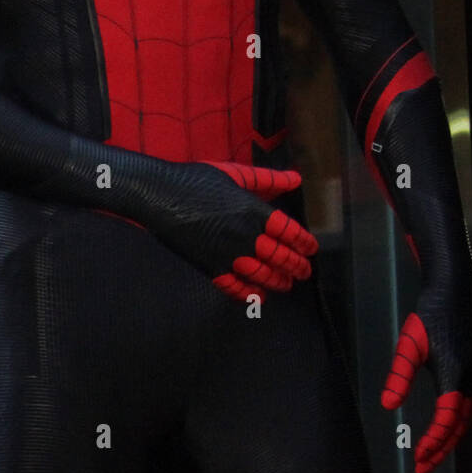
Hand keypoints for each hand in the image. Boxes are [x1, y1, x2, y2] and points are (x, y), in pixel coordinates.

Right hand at [165, 160, 317, 302]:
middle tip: (305, 272)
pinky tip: (257, 297)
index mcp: (253, 211)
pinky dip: (248, 294)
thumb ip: (268, 179)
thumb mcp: (236, 175)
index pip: (288, 231)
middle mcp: (245, 235)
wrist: (160, 195)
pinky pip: (234, 286)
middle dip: (295, 266)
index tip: (311, 249)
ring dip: (277, 281)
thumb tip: (296, 179)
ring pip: (261, 274)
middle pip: (279, 256)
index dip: (303, 242)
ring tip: (287, 285)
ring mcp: (228, 254)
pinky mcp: (210, 267)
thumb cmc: (197, 180)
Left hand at [380, 283, 471, 472]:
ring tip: (429, 457)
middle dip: (441, 450)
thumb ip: (399, 375)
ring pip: (464, 419)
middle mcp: (469, 378)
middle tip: (421, 469)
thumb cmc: (429, 316)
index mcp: (454, 373)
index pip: (447, 418)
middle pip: (458, 426)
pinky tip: (442, 431)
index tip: (417, 456)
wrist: (455, 292)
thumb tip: (388, 406)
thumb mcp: (409, 344)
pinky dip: (455, 426)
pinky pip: (466, 408)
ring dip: (448, 441)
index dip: (434, 441)